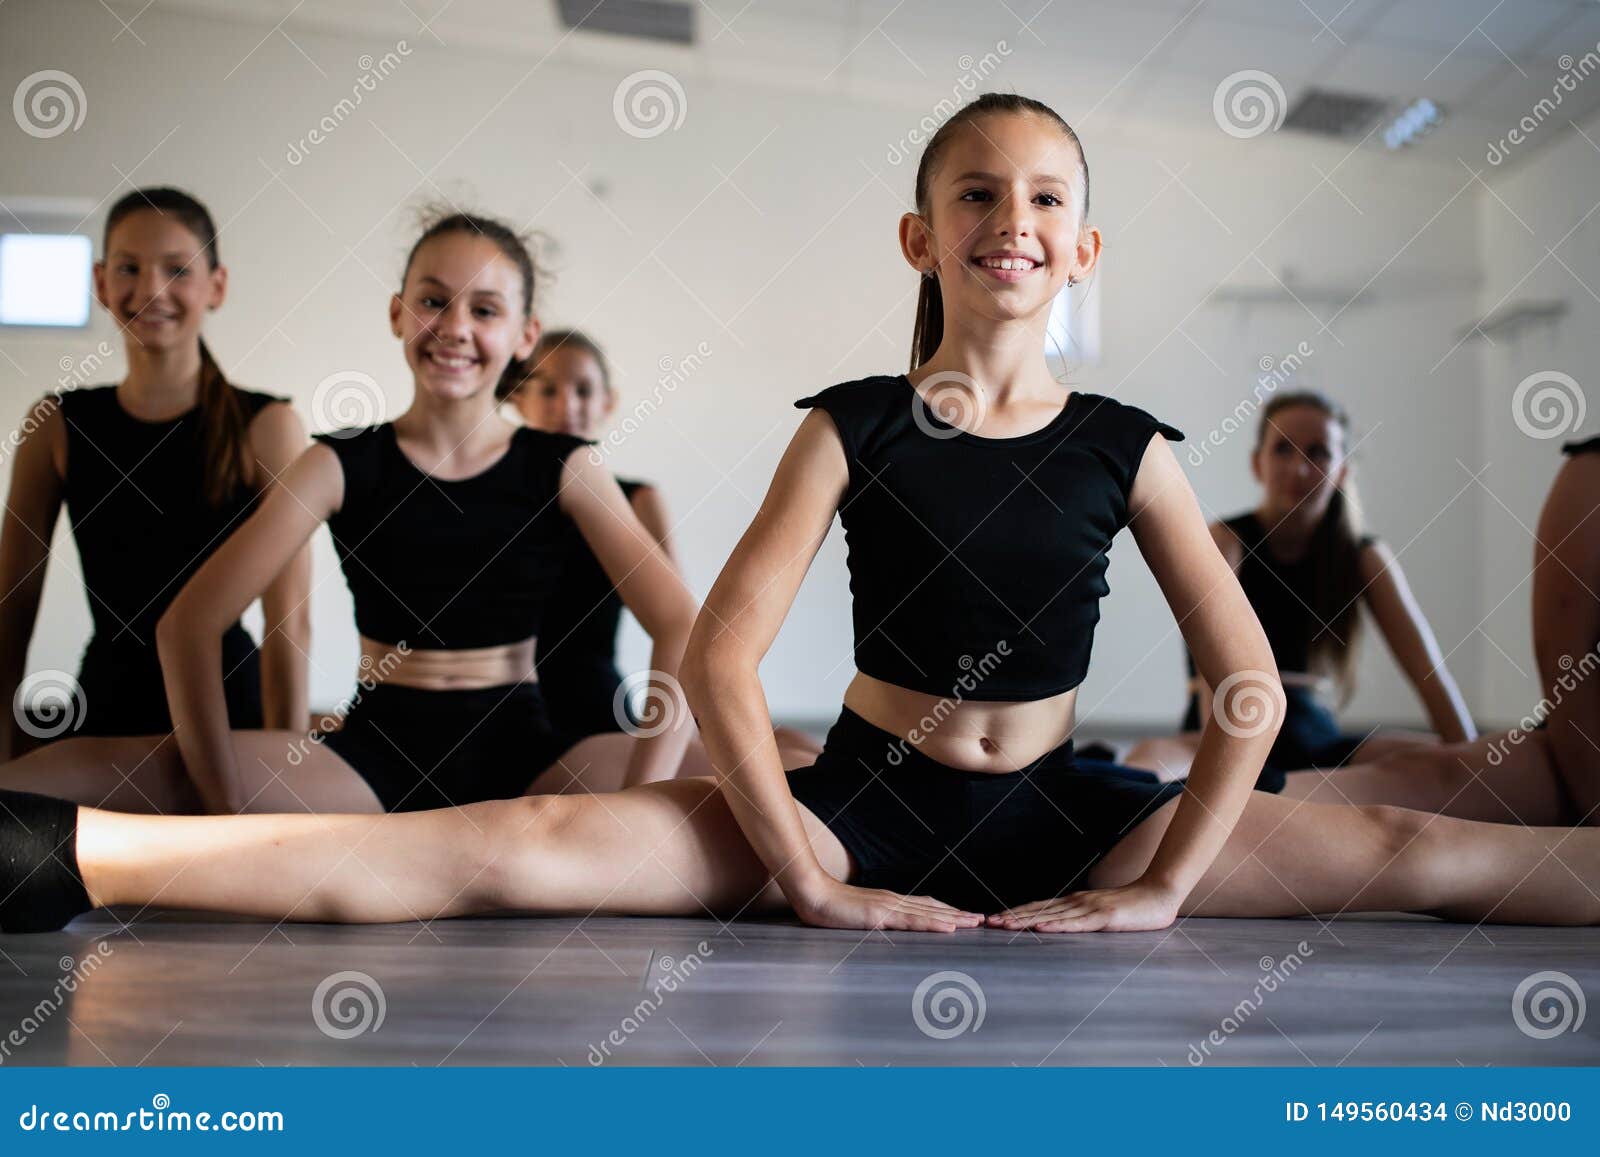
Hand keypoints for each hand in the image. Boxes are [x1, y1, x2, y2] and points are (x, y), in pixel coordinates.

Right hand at [792, 878, 982, 932]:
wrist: (812, 894)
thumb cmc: (830, 907)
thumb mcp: (858, 914)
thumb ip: (875, 918)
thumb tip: (887, 925)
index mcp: (890, 901)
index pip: (926, 906)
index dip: (948, 911)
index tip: (967, 917)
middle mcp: (894, 901)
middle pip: (934, 908)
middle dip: (960, 915)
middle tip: (983, 920)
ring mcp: (889, 907)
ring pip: (929, 914)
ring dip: (955, 919)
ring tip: (975, 923)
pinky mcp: (881, 916)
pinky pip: (912, 922)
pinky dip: (933, 924)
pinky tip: (949, 928)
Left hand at [985, 879, 1184, 932]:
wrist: (1159, 894)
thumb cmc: (1132, 907)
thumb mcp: (1101, 913)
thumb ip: (1082, 917)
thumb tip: (1061, 924)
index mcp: (1075, 902)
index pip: (1040, 908)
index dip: (1016, 913)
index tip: (995, 919)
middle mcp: (1077, 902)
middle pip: (1039, 910)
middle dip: (1012, 917)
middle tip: (988, 923)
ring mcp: (1090, 909)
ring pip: (1052, 916)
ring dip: (1026, 921)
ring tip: (1005, 926)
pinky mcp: (1104, 918)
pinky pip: (1077, 923)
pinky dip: (1057, 926)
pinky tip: (1041, 929)